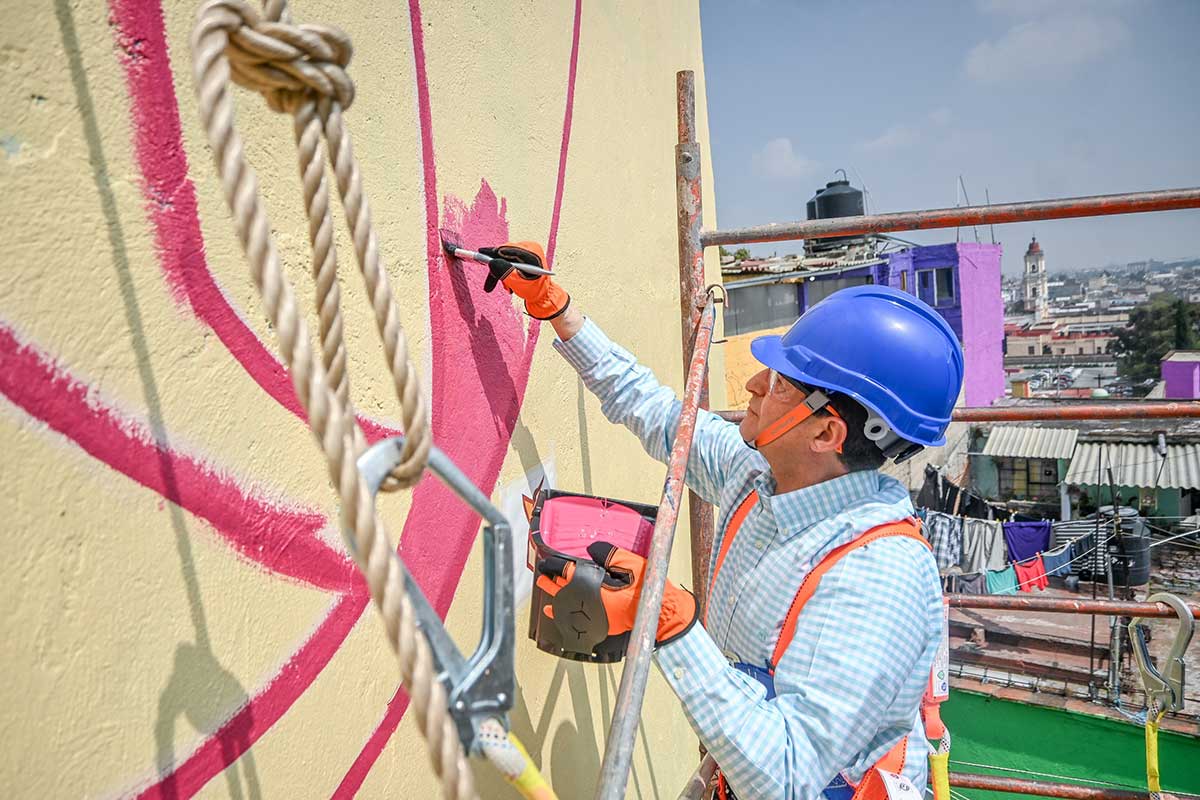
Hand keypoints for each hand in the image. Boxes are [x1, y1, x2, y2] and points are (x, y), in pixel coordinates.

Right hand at [478, 241, 569, 319]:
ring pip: (505, 260)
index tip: (480, 252)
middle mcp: (529, 249)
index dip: (492, 252)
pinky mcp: (523, 261)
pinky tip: (508, 286)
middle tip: (488, 283)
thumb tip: (491, 263)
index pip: (507, 249)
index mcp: (531, 251)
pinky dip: (505, 274)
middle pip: (504, 255)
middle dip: (497, 268)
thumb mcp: (518, 282)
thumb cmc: (534, 290)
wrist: (544, 299)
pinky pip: (508, 264)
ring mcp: (526, 255)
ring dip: (501, 274)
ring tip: (504, 289)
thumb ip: (505, 272)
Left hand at [536, 542, 696, 646]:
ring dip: (555, 597)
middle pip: (563, 590)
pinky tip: (556, 614)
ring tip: (545, 591)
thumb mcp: (631, 564)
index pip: (569, 573)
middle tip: (542, 576)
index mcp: (595, 585)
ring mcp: (594, 616)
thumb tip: (593, 548)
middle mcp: (591, 602)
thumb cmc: (648, 588)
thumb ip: (610, 555)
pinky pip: (576, 620)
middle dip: (551, 582)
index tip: (547, 563)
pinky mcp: (601, 624)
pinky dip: (564, 616)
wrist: (661, 612)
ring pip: (567, 606)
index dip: (556, 567)